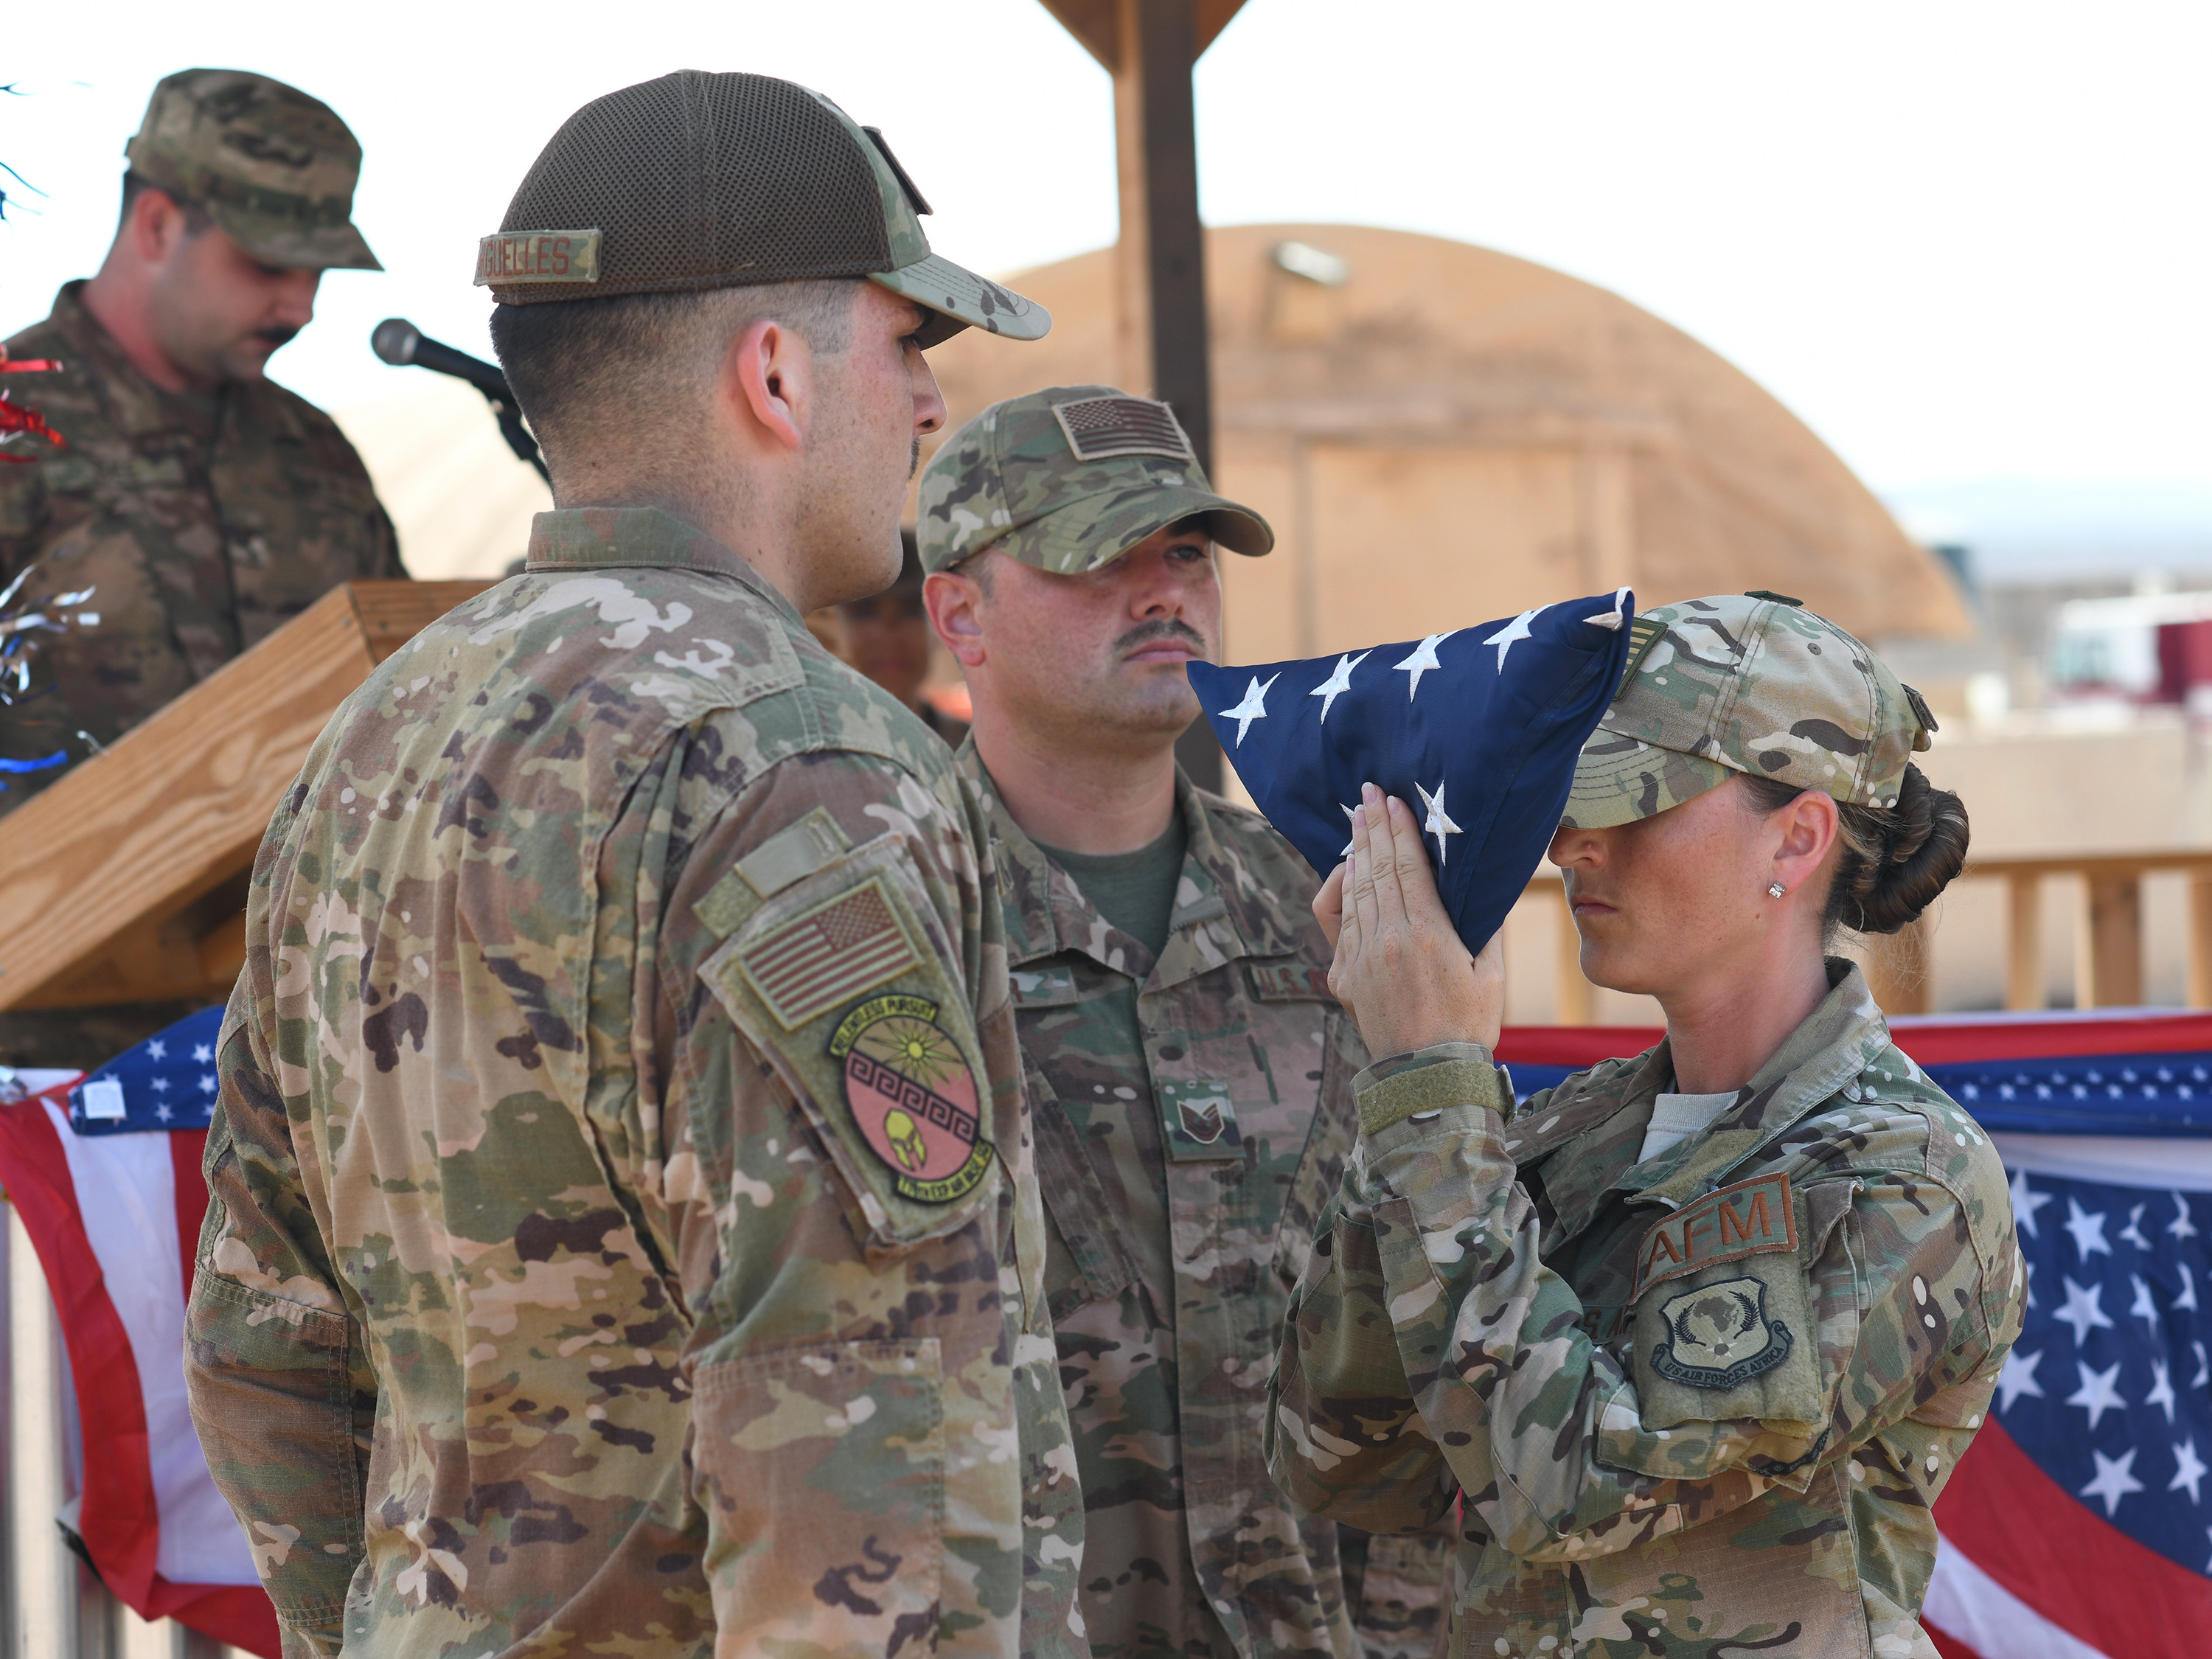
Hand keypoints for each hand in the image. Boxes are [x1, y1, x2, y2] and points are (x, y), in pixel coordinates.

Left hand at [1320, 783, 1504, 1057]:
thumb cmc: (1468, 1025)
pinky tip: (1346, 873)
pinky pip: (1337, 923)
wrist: (1427, 1077)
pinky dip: (1340, 892)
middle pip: (1375, 870)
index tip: (1393, 801)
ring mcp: (1359, 958)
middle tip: (1367, 794)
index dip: (1398, 830)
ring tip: (1357, 821)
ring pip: (1354, 892)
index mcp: (1426, 935)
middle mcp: (1386, 940)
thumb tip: (1479, 888)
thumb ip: (1483, 926)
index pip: (1406, 867)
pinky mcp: (1342, 976)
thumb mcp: (1491, 973)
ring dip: (1355, 853)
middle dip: (1372, 828)